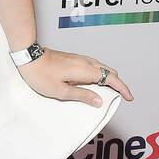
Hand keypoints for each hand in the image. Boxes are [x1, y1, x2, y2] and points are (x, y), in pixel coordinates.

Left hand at [16, 49, 132, 105]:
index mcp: (86, 70)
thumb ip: (82, 95)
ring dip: (108, 79)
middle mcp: (86, 62)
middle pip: (109, 72)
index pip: (111, 79)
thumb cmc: (41, 74)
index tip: (129, 97)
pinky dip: (99, 74)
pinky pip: (93, 66)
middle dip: (117, 84)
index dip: (122, 88)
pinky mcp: (74, 59)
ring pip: (101, 68)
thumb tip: (98, 101)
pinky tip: (93, 83)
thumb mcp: (61, 91)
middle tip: (120, 96)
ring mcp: (80, 58)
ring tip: (108, 92)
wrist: (29, 57)